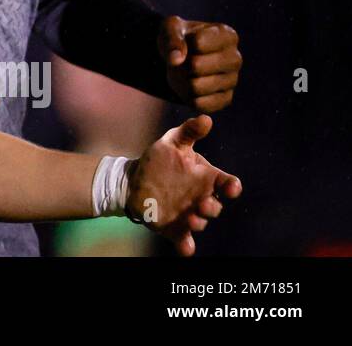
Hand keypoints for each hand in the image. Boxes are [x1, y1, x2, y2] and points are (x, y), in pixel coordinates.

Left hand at [126, 115, 242, 256]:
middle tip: (203, 204)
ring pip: (200, 223)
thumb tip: (207, 118)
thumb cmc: (159, 160)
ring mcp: (189, 215)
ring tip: (192, 220)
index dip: (232, 187)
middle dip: (212, 207)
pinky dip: (186, 246)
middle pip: (215, 206)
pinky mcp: (175, 229)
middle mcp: (202, 198)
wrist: (134, 180)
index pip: (227, 184)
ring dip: (198, 223)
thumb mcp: (171, 142)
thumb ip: (189, 131)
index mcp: (205, 178)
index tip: (232, 187)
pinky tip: (186, 248)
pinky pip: (185, 241)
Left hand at [159, 15, 241, 111]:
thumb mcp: (170, 29)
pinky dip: (186, 96)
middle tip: (180, 61)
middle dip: (180, 64)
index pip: (198, 41)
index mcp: (227, 35)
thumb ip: (172, 39)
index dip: (182, 44)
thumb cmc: (178, 38)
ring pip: (196, 87)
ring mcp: (232, 80)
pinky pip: (200, 104)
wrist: (181, 58)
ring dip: (181, 81)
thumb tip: (176, 60)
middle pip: (197, 66)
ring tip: (184, 72)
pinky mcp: (225, 99)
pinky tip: (189, 86)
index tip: (184, 42)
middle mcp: (235, 58)